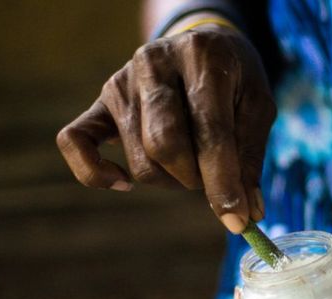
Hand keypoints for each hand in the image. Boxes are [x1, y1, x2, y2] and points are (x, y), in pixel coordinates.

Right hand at [56, 23, 275, 232]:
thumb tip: (248, 212)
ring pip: (140, 161)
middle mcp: (154, 63)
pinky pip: (75, 143)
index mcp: (200, 56)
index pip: (209, 131)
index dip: (224, 182)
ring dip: (170, 180)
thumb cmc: (233, 80)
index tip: (238, 220)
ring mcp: (121, 82)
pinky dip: (95, 173)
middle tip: (212, 175)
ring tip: (188, 162)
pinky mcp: (100, 102)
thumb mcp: (257, 106)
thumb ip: (249, 157)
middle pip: (166, 146)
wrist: (203, 46)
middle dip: (195, 178)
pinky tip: (123, 182)